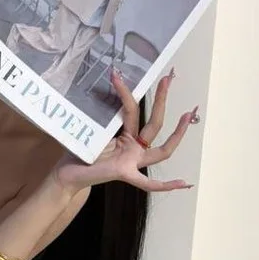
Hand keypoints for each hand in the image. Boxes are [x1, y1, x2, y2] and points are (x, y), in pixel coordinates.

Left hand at [53, 68, 198, 192]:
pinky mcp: (126, 174)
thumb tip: (98, 93)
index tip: (117, 75)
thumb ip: (103, 120)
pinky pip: (148, 183)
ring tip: (189, 114)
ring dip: (177, 133)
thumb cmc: (79, 154)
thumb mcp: (93, 132)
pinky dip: (166, 184)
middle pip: (155, 124)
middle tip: (168, 78)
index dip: (126, 93)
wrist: (69, 175)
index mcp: (126, 137)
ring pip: (161, 150)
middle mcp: (134, 149)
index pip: (132, 111)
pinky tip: (184, 184)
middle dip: (162, 101)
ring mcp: (133, 162)